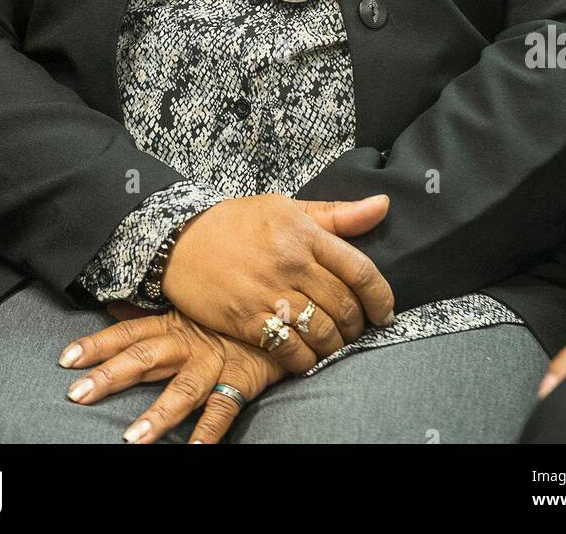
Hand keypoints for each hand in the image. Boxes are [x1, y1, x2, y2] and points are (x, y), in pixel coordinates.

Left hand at [59, 300, 287, 443]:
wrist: (282, 308)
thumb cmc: (226, 312)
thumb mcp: (187, 307)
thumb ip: (150, 312)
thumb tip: (111, 306)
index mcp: (172, 322)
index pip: (127, 332)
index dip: (97, 344)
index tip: (66, 359)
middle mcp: (189, 341)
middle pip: (144, 357)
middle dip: (110, 376)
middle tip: (77, 394)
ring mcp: (215, 361)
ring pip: (183, 388)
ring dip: (157, 414)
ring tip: (132, 439)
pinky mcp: (242, 377)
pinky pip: (225, 408)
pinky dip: (210, 431)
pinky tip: (196, 452)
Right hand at [160, 193, 394, 373]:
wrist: (179, 238)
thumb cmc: (237, 222)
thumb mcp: (286, 207)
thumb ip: (337, 214)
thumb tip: (384, 205)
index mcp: (304, 233)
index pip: (360, 270)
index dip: (381, 297)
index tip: (385, 312)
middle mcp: (291, 263)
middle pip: (344, 306)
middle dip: (357, 325)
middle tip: (355, 329)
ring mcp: (268, 293)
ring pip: (321, 332)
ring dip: (334, 346)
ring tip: (333, 344)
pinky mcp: (246, 320)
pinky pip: (289, 351)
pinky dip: (305, 360)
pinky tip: (306, 356)